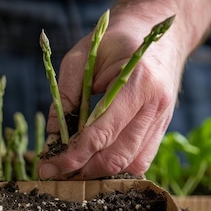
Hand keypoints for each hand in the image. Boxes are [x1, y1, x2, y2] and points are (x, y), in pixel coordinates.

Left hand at [37, 11, 184, 179]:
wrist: (161, 36)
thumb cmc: (115, 41)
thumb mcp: (81, 56)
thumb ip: (65, 94)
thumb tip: (52, 134)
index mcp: (138, 82)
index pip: (102, 133)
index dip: (73, 155)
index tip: (47, 167)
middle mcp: (155, 106)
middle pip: (117, 156)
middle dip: (82, 170)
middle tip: (53, 173)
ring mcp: (163, 120)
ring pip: (130, 165)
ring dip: (98, 173)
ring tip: (70, 171)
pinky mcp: (162, 129)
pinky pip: (140, 161)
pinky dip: (116, 168)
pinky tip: (94, 164)